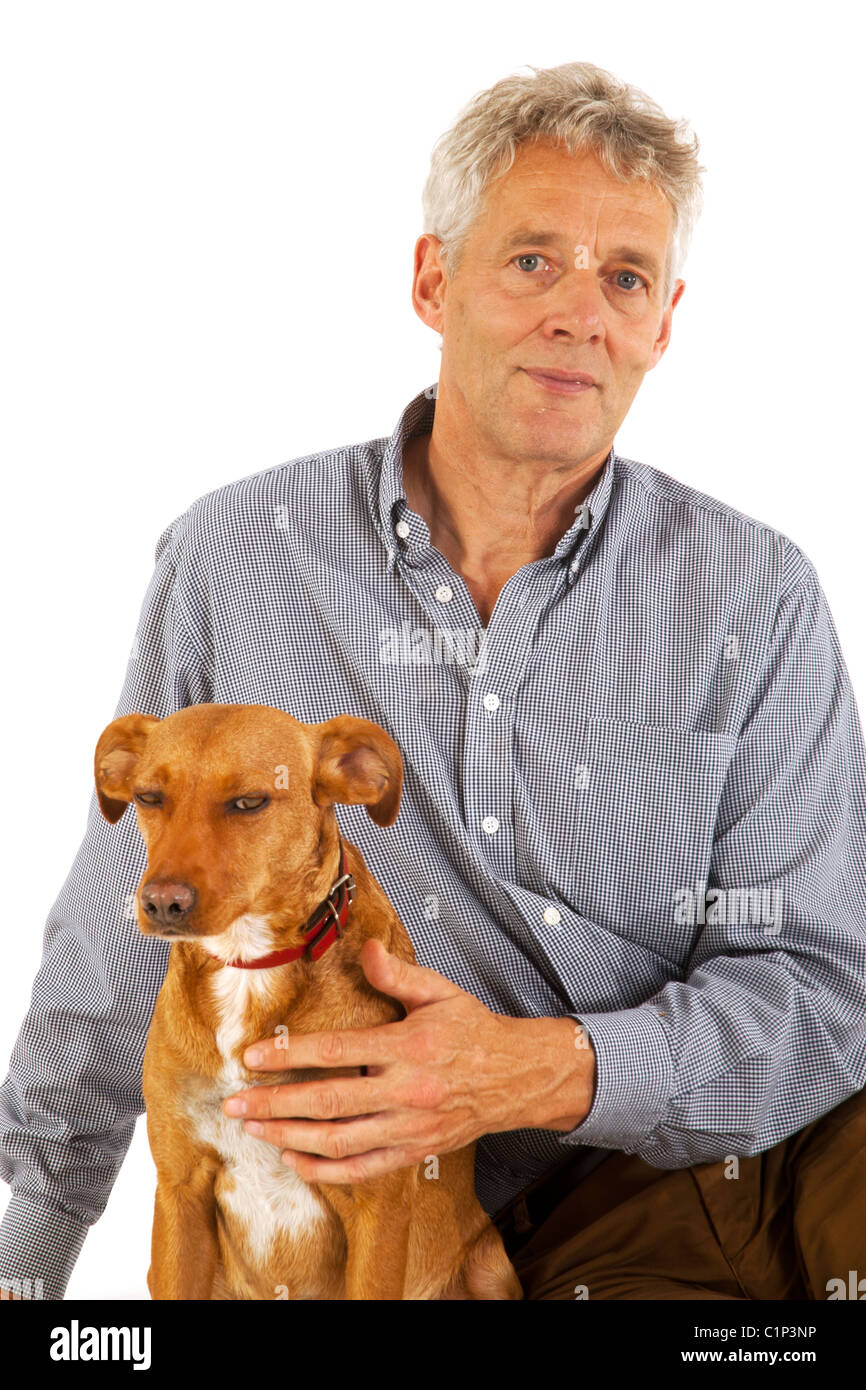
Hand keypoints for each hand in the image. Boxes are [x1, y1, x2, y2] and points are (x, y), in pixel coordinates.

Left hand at [221, 938, 596, 1182]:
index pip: (337, 1052)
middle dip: (274, 1104)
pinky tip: (293, 1159)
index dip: (290, 1055)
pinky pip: (361, 1169)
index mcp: (409, 1047)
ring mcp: (409, 1128)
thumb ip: (398, 974)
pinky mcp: (413, 1152)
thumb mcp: (440, 992)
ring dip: (289, 1137)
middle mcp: (406, 1092)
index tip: (252, 1056)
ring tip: (253, 1129)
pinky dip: (324, 1170)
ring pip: (338, 1141)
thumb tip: (365, 950)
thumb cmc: (473, 1031)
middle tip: (234, 1103)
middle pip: (328, 1103)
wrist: (516, 1078)